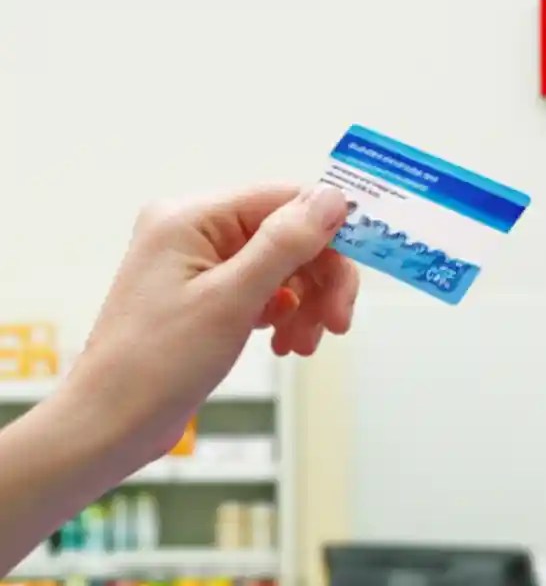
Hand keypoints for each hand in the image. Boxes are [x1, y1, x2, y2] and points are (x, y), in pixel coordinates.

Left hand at [66, 183, 358, 462]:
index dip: (329, 232)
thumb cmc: (155, 365)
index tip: (358, 269)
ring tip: (305, 343)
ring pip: (282, 265)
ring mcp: (198, 264)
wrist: (110, 425)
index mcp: (191, 217)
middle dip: (320, 278)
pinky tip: (286, 343)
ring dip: (307, 302)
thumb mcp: (232, 299)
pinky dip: (285, 314)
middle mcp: (193, 231)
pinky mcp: (205, 295)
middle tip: (338, 321)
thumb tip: (331, 197)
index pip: (283, 200)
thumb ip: (284, 243)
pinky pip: (264, 289)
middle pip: (287, 235)